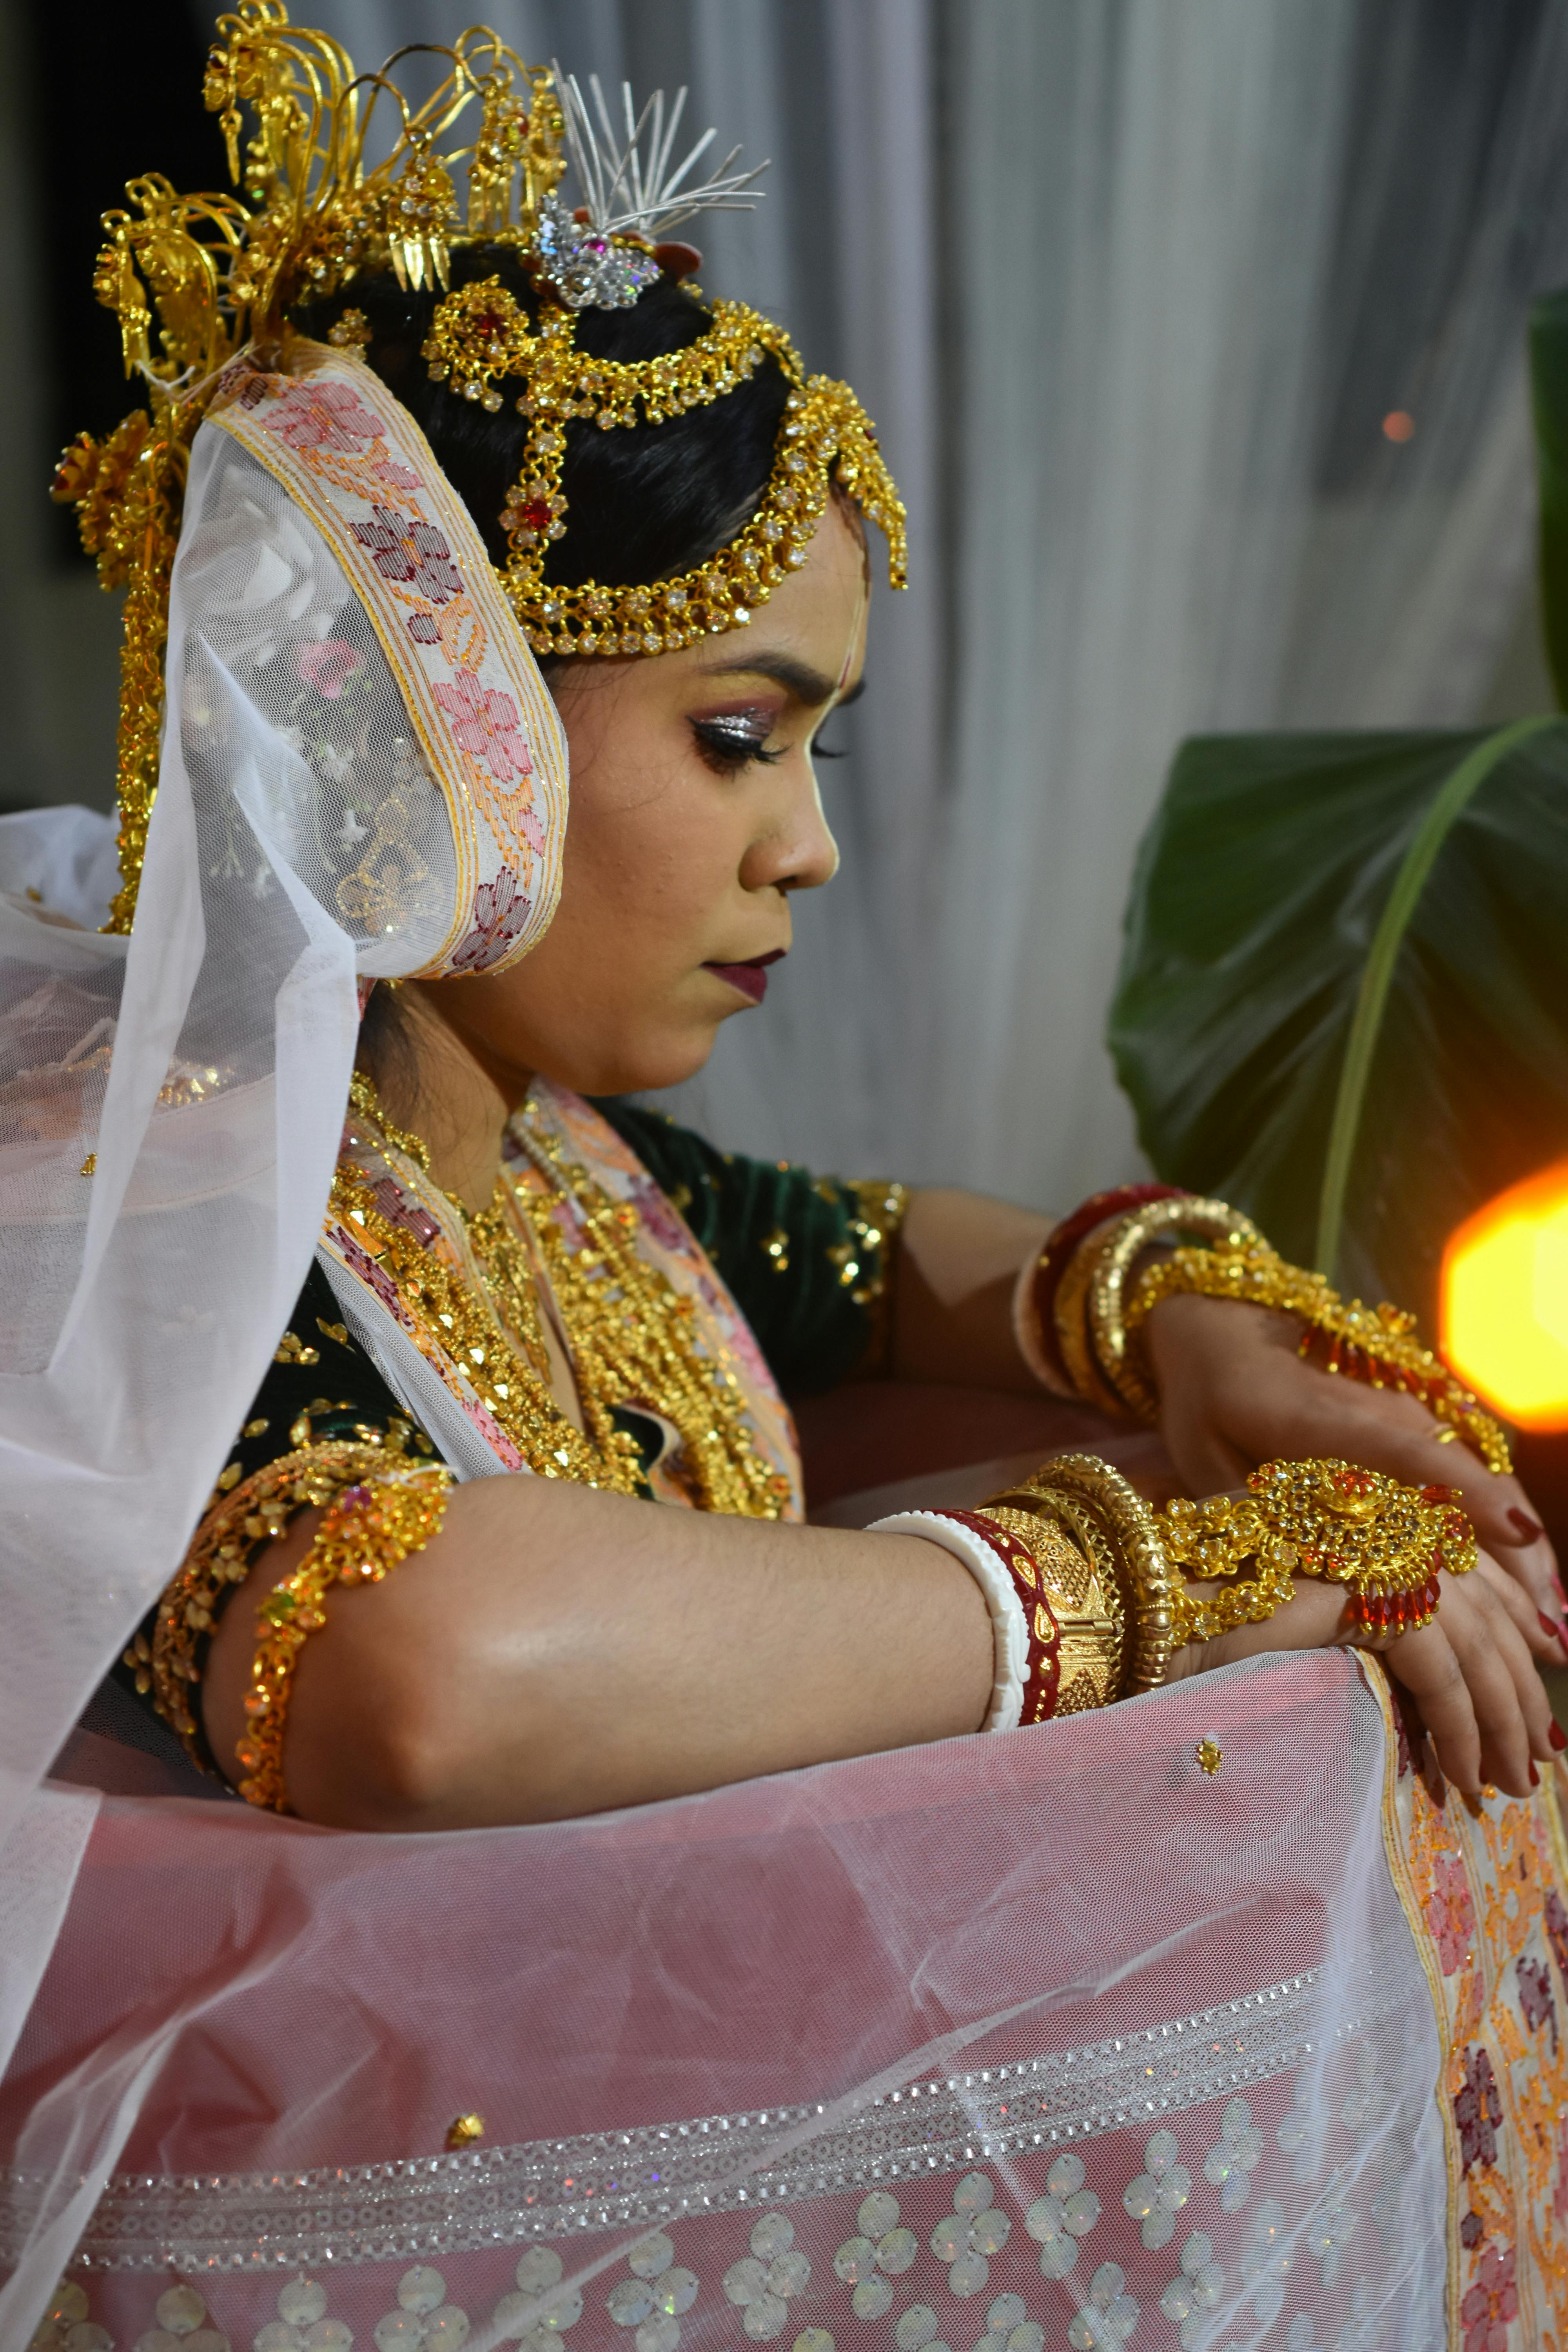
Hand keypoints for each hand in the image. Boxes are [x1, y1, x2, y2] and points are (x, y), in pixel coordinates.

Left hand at [1145, 1290, 1565, 1635]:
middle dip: (1513, 1556)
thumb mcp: (1203, 1454)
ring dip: (1520, 1556)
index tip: (1516, 1531)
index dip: (1461, 1491)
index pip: (1403, 1451)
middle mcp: (1381, 1410)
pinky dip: (1503, 1532)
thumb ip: (1240, 1511)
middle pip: (1466, 1480)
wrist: (1225, 1327)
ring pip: (1482, 1484)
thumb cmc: (1208, 1400)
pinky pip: (1474, 1480)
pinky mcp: (1418, 1423)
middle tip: (1549, 1636)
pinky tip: (1531, 1588)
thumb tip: (1283, 1581)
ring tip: (1551, 1631)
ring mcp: (1408, 1412)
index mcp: (1319, 1418)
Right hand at [1170, 1547, 1562, 1797]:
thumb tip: (1433, 1690)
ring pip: (1472, 1633)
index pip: (1464, 1572)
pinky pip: (1436, 1659)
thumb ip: (1355, 1633)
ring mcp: (1361, 1545)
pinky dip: (1461, 1721)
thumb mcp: (1287, 1630)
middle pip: (1480, 1604)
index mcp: (1356, 1522)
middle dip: (1517, 1688)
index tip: (1537, 1688)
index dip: (1510, 1629)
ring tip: (1511, 1781)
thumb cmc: (1183, 1632)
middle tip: (1537, 1758)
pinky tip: (1465, 1773)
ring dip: (1502, 1717)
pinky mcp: (1352, 1583)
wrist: (1123, 1618)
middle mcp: (1368, 1520)